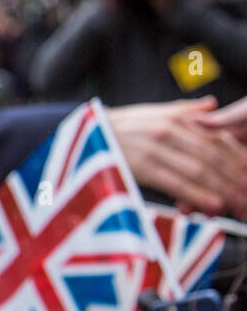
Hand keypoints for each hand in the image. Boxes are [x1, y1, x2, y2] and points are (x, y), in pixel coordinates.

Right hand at [105, 98, 246, 215]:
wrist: (81, 133)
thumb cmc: (117, 127)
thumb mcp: (151, 112)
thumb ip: (184, 110)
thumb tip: (212, 105)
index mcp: (175, 118)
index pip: (218, 139)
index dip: (239, 159)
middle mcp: (168, 130)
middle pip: (213, 157)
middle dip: (236, 179)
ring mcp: (154, 148)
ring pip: (200, 171)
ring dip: (223, 191)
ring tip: (239, 205)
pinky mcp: (141, 167)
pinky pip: (176, 183)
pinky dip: (198, 195)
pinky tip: (213, 205)